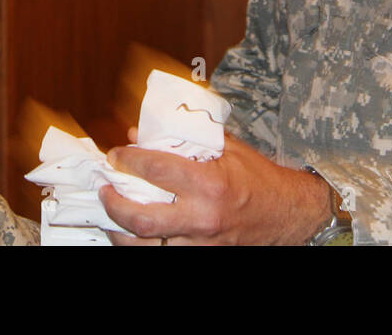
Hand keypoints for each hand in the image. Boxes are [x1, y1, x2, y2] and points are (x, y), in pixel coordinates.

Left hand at [98, 128, 332, 244]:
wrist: (287, 213)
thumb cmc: (258, 178)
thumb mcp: (226, 149)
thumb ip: (184, 140)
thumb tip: (141, 135)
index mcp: (210, 183)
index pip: (156, 170)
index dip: (129, 161)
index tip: (117, 155)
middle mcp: (203, 217)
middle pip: (142, 218)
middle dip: (114, 203)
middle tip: (105, 188)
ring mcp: (201, 242)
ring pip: (146, 246)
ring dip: (119, 231)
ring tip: (109, 214)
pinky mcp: (202, 256)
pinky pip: (162, 254)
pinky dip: (142, 244)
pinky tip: (131, 232)